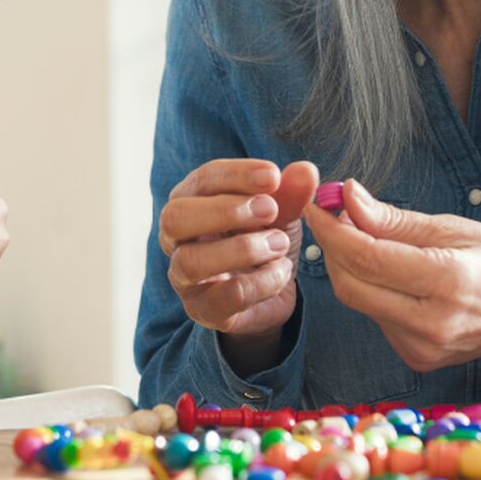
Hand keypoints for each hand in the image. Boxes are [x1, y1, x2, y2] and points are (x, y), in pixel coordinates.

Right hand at [159, 159, 318, 351]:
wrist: (270, 289)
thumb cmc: (262, 235)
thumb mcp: (280, 209)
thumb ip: (290, 191)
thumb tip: (306, 170)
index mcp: (190, 201)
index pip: (202, 180)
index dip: (236, 175)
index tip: (273, 176)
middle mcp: (176, 238)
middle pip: (175, 218)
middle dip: (225, 211)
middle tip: (270, 209)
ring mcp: (184, 277)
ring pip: (192, 261)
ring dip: (243, 249)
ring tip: (280, 244)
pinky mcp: (204, 309)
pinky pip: (226, 296)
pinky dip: (262, 282)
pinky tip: (283, 271)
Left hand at [305, 179, 480, 372]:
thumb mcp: (453, 226)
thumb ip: (394, 219)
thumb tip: (347, 195)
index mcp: (447, 282)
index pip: (367, 257)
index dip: (332, 229)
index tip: (315, 204)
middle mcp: (432, 324)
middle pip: (351, 285)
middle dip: (332, 247)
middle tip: (331, 215)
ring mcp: (423, 348)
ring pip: (359, 301)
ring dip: (348, 266)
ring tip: (359, 234)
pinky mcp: (417, 358)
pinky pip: (375, 316)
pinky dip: (368, 287)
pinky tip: (382, 268)